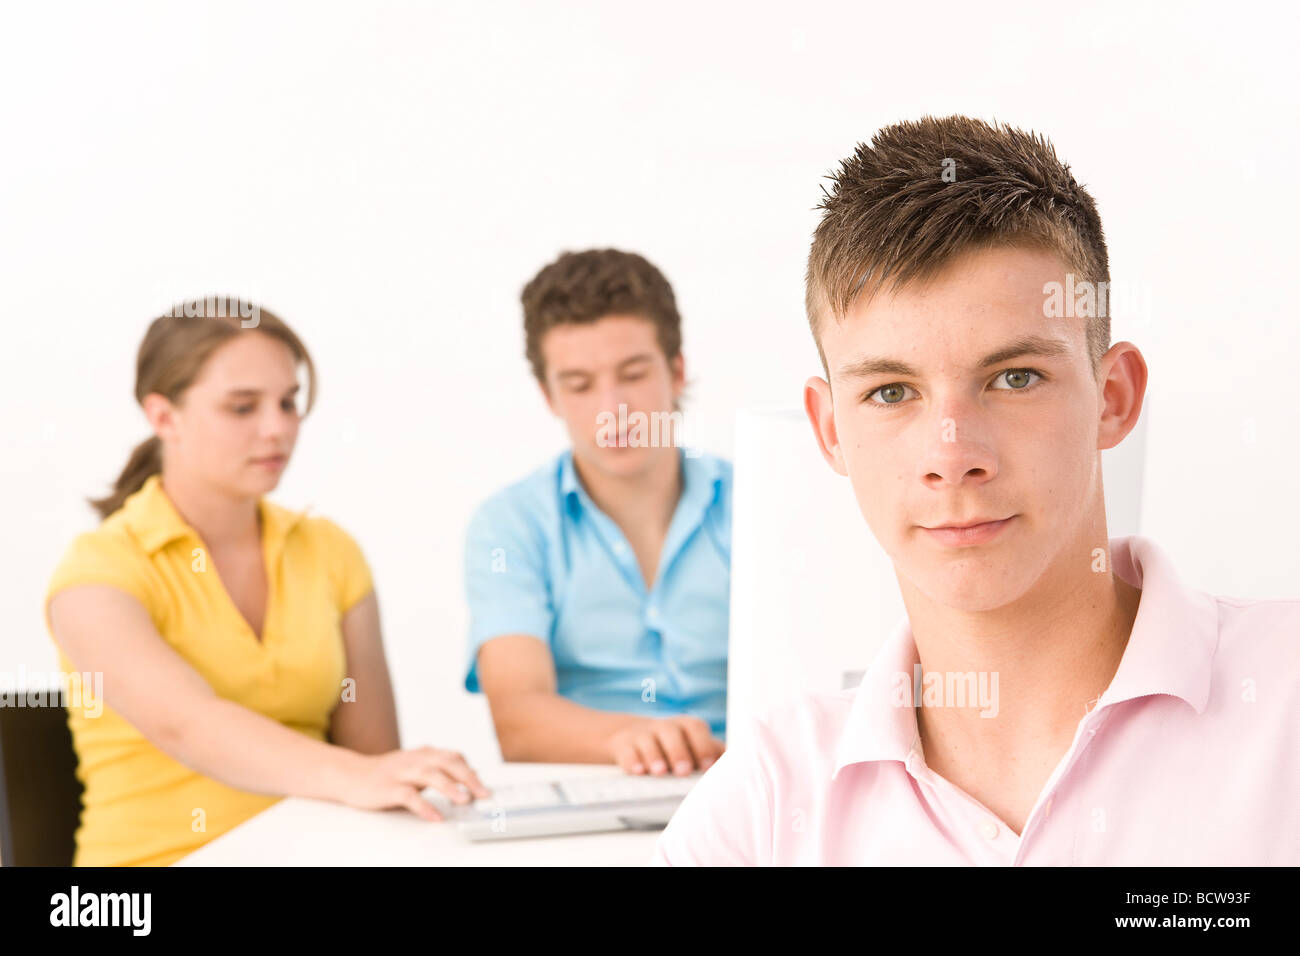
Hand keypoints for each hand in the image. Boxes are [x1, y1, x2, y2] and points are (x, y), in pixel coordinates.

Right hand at [337, 746, 490, 820]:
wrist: (352, 775)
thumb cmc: (389, 773)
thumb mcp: (418, 766)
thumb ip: (443, 768)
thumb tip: (472, 773)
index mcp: (425, 753)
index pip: (454, 757)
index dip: (471, 771)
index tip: (486, 788)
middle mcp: (416, 759)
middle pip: (447, 762)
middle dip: (468, 778)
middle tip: (484, 794)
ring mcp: (402, 772)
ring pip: (430, 775)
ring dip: (450, 787)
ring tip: (464, 801)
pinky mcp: (388, 788)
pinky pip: (409, 796)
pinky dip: (424, 806)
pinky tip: (436, 816)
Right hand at [605, 716, 724, 775]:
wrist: (631, 736)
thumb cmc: (673, 747)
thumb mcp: (692, 746)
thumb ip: (713, 754)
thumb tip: (740, 771)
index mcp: (686, 727)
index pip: (696, 728)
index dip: (703, 745)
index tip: (709, 766)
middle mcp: (665, 727)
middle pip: (673, 732)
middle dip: (679, 751)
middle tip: (683, 771)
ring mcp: (643, 735)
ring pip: (648, 740)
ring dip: (655, 756)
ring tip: (659, 772)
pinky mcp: (623, 745)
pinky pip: (626, 750)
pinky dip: (632, 760)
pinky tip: (637, 771)